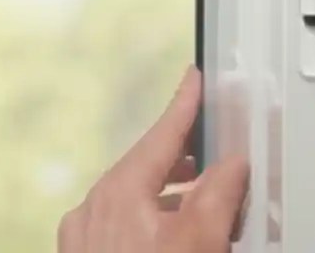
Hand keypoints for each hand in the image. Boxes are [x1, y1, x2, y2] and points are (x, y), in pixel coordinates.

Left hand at [58, 67, 248, 252]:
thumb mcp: (201, 238)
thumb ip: (221, 192)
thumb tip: (233, 163)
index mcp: (118, 191)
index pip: (160, 135)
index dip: (184, 104)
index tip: (194, 77)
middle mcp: (91, 209)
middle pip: (145, 165)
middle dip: (182, 154)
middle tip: (212, 142)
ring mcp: (82, 237)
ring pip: (132, 197)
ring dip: (169, 191)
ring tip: (202, 196)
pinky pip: (121, 223)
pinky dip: (151, 215)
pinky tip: (172, 229)